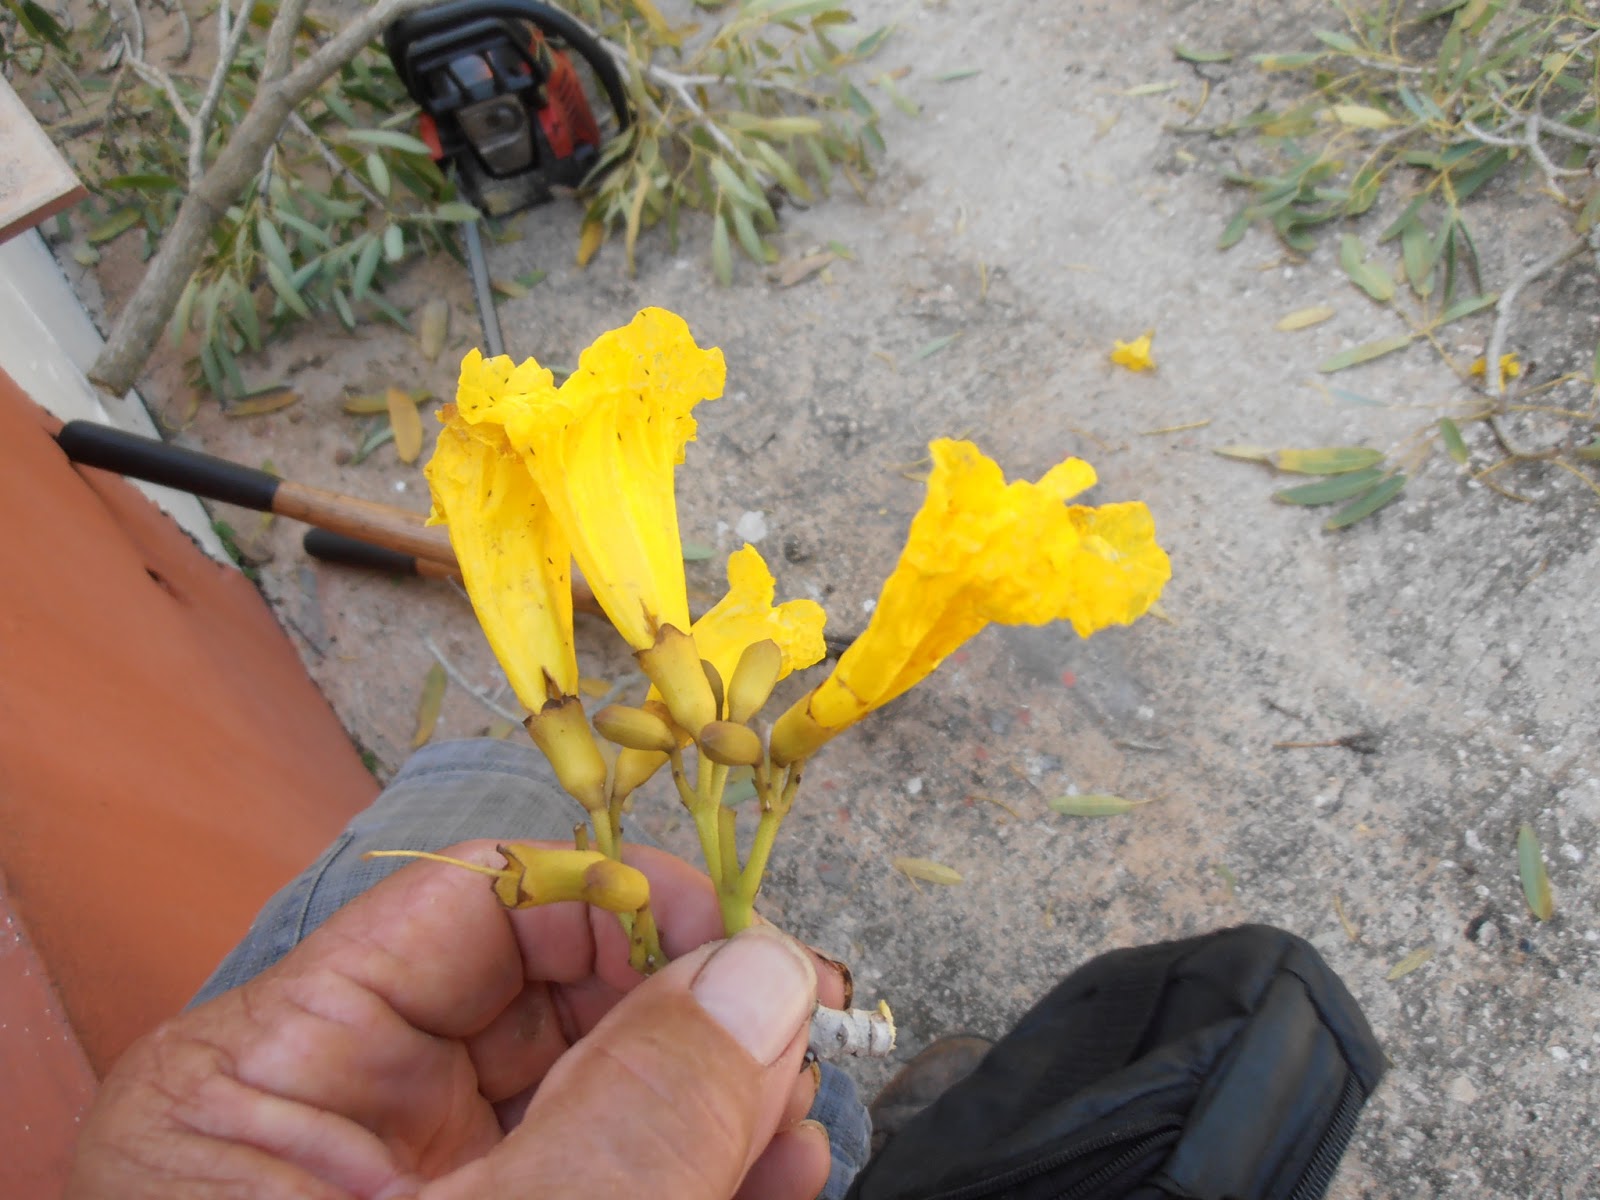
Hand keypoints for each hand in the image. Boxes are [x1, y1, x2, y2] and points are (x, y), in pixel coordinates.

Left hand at [67, 840, 847, 1199]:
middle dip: (680, 1008)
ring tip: (799, 1128)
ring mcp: (417, 1198)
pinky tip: (776, 1178)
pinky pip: (607, 1174)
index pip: (465, 909)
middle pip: (542, 991)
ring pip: (593, 1086)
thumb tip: (769, 975)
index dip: (615, 899)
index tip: (742, 943)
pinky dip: (696, 1170)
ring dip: (711, 1094)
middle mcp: (334, 1121)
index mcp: (266, 1078)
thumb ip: (637, 1113)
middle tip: (791, 1042)